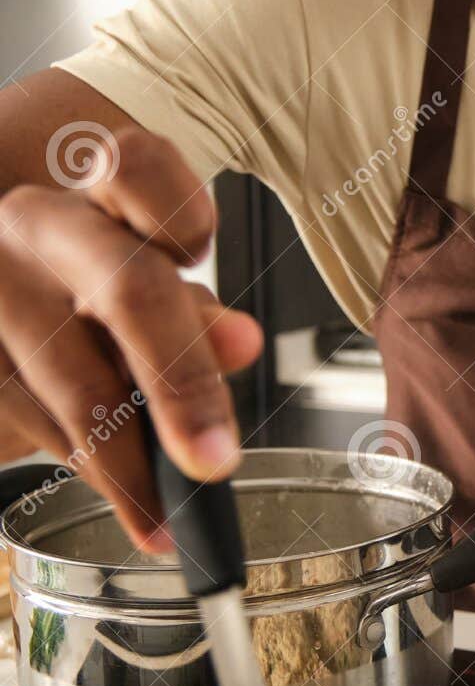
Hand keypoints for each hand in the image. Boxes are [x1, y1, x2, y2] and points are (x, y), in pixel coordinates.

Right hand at [0, 127, 261, 548]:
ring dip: (132, 465)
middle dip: (182, 383)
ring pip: (75, 379)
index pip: (143, 167)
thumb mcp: (143, 288)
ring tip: (172, 518)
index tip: (222, 284)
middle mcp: (36, 224)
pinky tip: (128, 503)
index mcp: (96, 186)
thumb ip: (192, 312)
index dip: (186, 220)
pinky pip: (34, 423)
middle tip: (215, 461)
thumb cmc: (86, 291)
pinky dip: (92, 475)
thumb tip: (240, 343)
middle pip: (128, 287)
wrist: (3, 297)